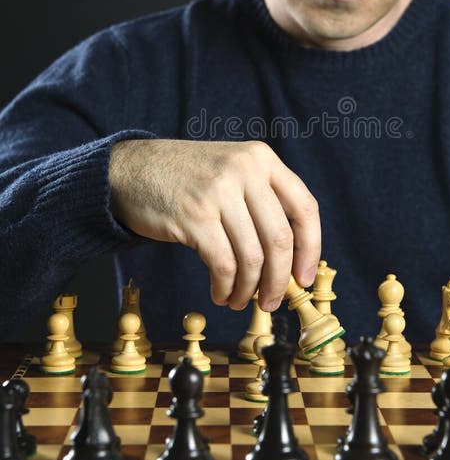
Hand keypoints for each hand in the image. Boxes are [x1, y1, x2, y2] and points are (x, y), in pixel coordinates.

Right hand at [108, 138, 320, 311]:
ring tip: (239, 300)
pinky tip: (221, 293)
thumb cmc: (185, 179)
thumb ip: (262, 201)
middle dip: (279, 279)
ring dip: (249, 289)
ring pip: (253, 257)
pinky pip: (224, 265)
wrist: (129, 169)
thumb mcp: (231, 170)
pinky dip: (226, 288)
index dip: (310, 250)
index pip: (304, 208)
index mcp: (261, 158)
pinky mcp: (194, 216)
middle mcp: (245, 170)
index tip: (304, 279)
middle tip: (271, 301)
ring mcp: (219, 191)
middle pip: (280, 238)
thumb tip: (291, 262)